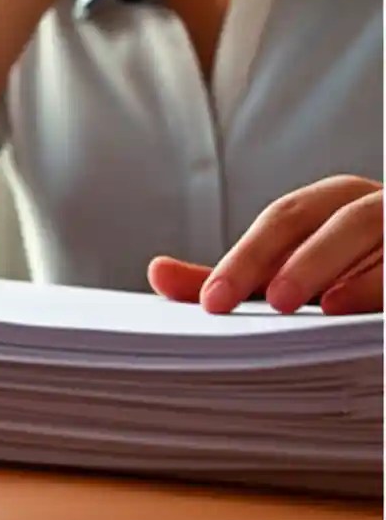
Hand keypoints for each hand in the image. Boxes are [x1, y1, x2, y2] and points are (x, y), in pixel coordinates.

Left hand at [149, 175, 383, 314]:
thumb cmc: (351, 273)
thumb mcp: (294, 273)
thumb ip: (235, 275)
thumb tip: (156, 274)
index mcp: (338, 203)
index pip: (287, 218)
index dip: (248, 257)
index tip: (212, 303)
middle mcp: (382, 205)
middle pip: (342, 220)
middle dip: (307, 260)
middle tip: (274, 303)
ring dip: (363, 274)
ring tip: (329, 309)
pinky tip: (368, 316)